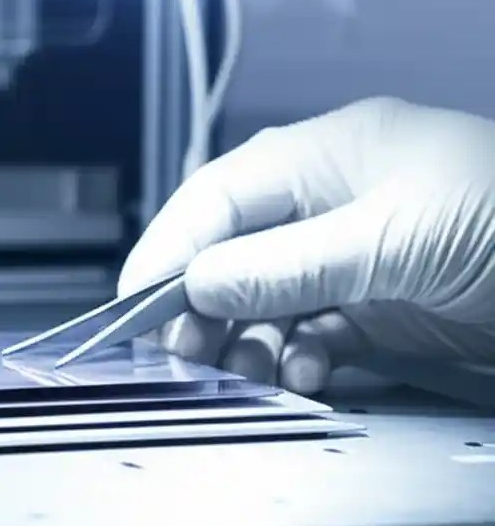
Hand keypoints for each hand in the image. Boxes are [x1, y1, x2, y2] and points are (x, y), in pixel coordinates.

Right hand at [120, 97, 494, 392]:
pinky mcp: (381, 306)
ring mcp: (356, 255)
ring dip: (249, 337)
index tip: (137, 296)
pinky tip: (306, 370)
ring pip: (267, 298)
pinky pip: (311, 331)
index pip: (221, 196)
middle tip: (183, 347)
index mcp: (328, 155)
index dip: (173, 245)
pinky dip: (298, 355)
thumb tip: (201, 281)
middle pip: (236, 251)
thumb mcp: (389, 237)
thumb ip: (285, 263)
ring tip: (247, 369)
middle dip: (205, 301)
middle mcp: (333, 202)